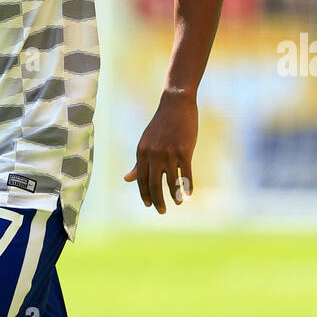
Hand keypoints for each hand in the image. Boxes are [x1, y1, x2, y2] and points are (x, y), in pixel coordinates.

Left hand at [124, 90, 197, 213]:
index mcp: (142, 152)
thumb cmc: (161, 125)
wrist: (176, 105)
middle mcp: (153, 154)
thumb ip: (138, 163)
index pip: (141, 179)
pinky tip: (189, 193)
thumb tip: (127, 179)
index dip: (144, 194)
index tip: (149, 205)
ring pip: (171, 181)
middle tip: (161, 211)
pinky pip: (186, 174)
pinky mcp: (184, 150)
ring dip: (174, 196)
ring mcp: (169, 153)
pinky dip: (187, 186)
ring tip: (177, 203)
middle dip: (157, 200)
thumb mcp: (146, 143)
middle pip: (153, 184)